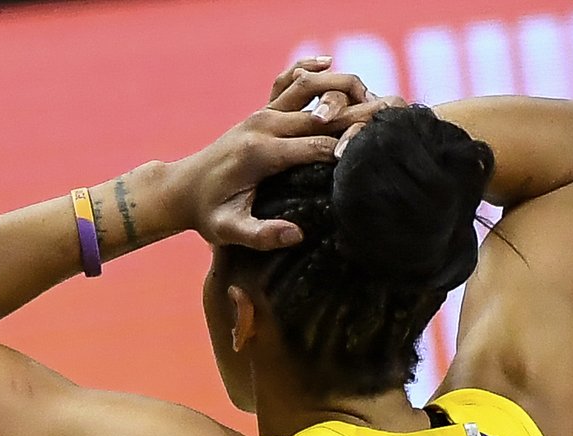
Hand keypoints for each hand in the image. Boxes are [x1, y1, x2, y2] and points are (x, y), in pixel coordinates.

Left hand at [171, 65, 382, 249]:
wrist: (181, 190)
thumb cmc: (207, 214)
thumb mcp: (227, 231)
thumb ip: (260, 235)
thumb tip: (296, 235)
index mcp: (260, 153)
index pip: (317, 145)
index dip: (347, 150)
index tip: (374, 156)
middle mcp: (263, 125)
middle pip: (323, 112)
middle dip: (359, 117)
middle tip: (392, 122)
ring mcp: (262, 113)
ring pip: (311, 84)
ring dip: (343, 87)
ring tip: (372, 100)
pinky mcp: (261, 110)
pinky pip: (290, 79)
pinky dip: (312, 68)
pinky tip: (332, 63)